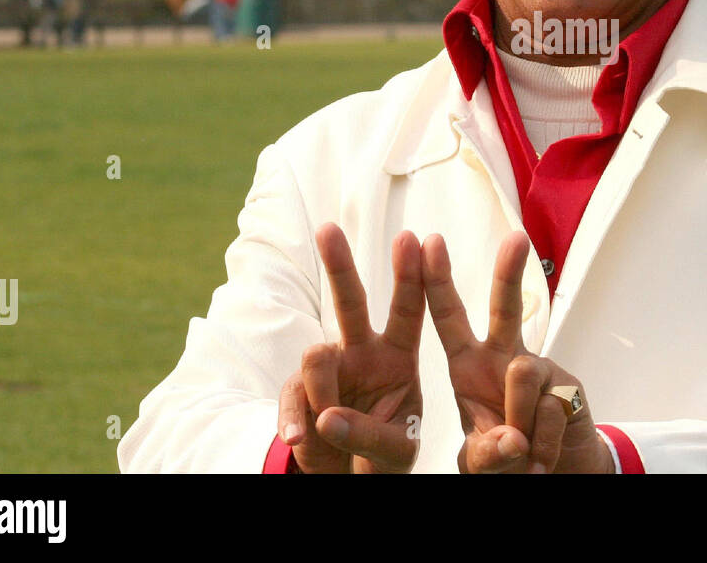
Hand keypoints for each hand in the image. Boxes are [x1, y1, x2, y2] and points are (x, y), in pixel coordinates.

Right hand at [277, 223, 426, 472]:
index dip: (413, 276)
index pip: (410, 310)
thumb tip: (326, 417)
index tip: (415, 237)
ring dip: (324, 391)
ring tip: (330, 426)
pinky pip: (291, 397)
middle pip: (351, 303)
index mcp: (400, 356)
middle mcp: (363, 353)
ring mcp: (329, 370)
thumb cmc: (384, 455)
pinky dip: (293, 420)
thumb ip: (372, 436)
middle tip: (328, 229)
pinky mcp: (299, 393)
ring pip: (316, 355)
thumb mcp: (396, 451)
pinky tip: (298, 438)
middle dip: (340, 265)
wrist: (348, 477)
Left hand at [421, 230, 612, 473]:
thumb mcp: (479, 459)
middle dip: (509, 272)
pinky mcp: (567, 388)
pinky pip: (548, 412)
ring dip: (518, 420)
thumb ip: (486, 452)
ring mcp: (538, 370)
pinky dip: (542, 445)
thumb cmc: (504, 455)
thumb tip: (515, 440)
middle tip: (516, 238)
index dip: (436, 282)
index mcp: (469, 366)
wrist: (555, 472)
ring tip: (522, 452)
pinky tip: (541, 457)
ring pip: (523, 374)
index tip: (429, 242)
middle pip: (506, 309)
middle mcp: (504, 359)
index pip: (449, 318)